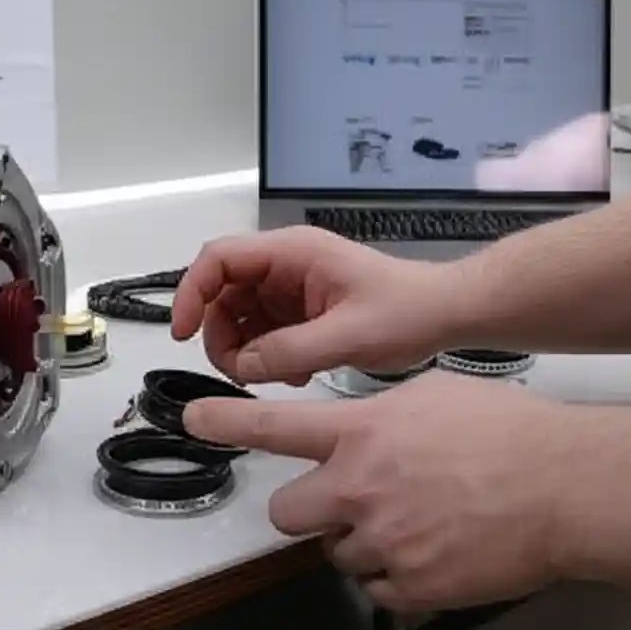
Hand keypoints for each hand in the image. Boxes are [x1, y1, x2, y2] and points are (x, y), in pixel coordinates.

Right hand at [171, 226, 466, 384]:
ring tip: (277, 377)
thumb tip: (241, 367)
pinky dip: (267, 357)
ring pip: (238, 316)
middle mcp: (284, 265)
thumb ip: (289, 351)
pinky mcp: (300, 310)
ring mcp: (290, 288)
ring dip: (245, 351)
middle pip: (221, 292)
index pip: (218, 259)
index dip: (191, 292)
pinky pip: (262, 332)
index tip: (183, 332)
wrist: (447, 314)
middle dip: (220, 334)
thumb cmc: (407, 311)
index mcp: (292, 253)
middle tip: (239, 372)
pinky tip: (297, 375)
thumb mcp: (347, 334)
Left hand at [183, 370, 576, 611]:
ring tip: (414, 519)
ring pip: (336, 552)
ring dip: (362, 540)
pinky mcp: (411, 583)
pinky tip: (433, 547)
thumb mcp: (432, 395)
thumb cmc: (510, 435)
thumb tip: (361, 424)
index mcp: (362, 434)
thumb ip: (379, 413)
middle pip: (287, 513)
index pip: (273, 427)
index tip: (194, 416)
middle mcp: (360, 488)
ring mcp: (383, 540)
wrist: (566, 486)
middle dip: (308, 510)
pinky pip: (378, 588)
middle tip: (347, 501)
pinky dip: (398, 573)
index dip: (224, 422)